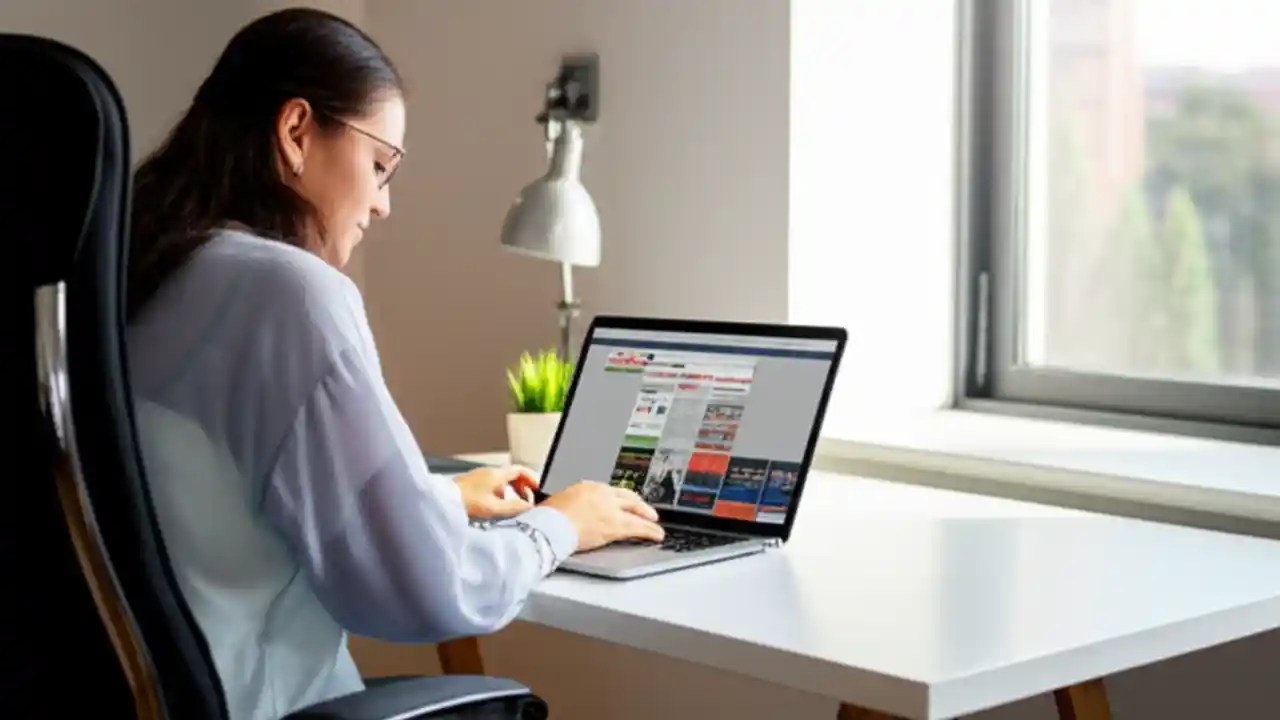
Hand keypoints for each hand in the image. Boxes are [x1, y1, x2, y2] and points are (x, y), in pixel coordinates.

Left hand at [455, 466, 537, 518]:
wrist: (442, 502)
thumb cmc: (466, 503)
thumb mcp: (494, 508)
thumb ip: (514, 507)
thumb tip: (529, 507)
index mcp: (496, 474)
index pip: (520, 470)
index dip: (531, 479)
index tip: (537, 490)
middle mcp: (489, 473)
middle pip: (512, 476)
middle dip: (522, 488)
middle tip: (527, 501)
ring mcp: (479, 477)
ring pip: (502, 482)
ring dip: (511, 493)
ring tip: (512, 508)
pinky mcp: (472, 485)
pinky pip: (492, 487)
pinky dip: (500, 495)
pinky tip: (496, 509)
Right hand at [540, 482, 664, 551]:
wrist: (549, 525)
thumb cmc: (547, 518)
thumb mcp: (560, 503)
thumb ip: (572, 505)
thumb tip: (571, 511)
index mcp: (589, 487)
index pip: (612, 492)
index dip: (622, 499)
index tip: (625, 503)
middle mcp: (603, 494)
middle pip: (628, 499)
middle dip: (639, 506)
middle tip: (648, 512)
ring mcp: (611, 509)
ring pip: (636, 512)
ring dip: (648, 519)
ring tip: (656, 526)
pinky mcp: (615, 525)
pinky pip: (638, 527)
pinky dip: (650, 531)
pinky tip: (656, 535)